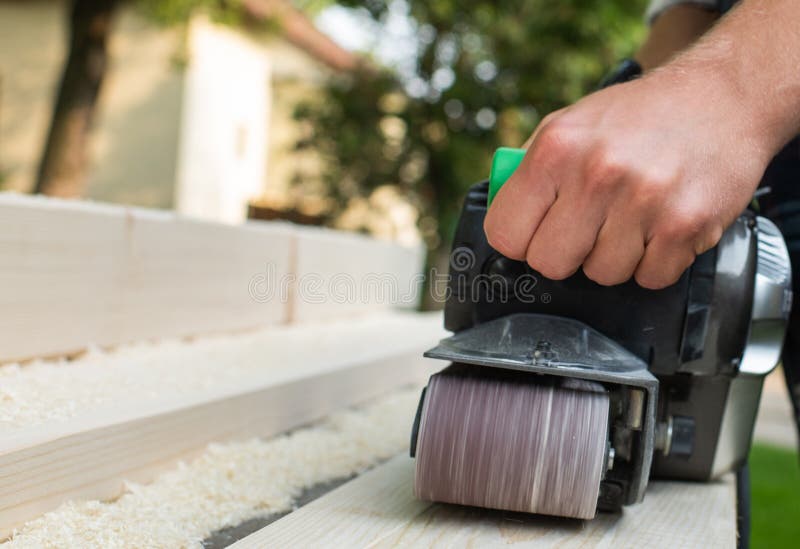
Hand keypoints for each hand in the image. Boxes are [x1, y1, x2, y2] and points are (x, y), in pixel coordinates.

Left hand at [484, 68, 773, 288]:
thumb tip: (499, 219)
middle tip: (587, 228)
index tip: (536, 232)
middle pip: (549, 264)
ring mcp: (644, 202)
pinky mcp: (687, 226)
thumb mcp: (567, 124)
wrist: (721, 96)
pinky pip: (650, 278)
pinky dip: (654, 262)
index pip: (505, 234)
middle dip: (565, 253)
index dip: (520, 239)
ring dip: (614, 257)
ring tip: (630, 219)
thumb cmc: (637, 116)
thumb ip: (527, 171)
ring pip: (602, 275)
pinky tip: (659, 227)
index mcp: (556, 149)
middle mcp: (597, 175)